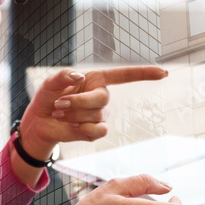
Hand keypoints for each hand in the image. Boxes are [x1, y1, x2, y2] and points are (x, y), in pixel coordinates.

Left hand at [18, 66, 167, 159]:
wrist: (40, 122)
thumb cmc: (48, 98)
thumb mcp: (50, 82)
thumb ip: (63, 75)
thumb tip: (78, 76)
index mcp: (97, 79)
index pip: (125, 75)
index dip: (145, 74)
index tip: (164, 73)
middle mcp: (102, 96)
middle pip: (102, 99)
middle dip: (78, 102)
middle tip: (59, 104)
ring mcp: (101, 115)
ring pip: (96, 116)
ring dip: (73, 116)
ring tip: (59, 114)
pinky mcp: (96, 131)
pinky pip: (98, 131)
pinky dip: (82, 129)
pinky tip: (72, 127)